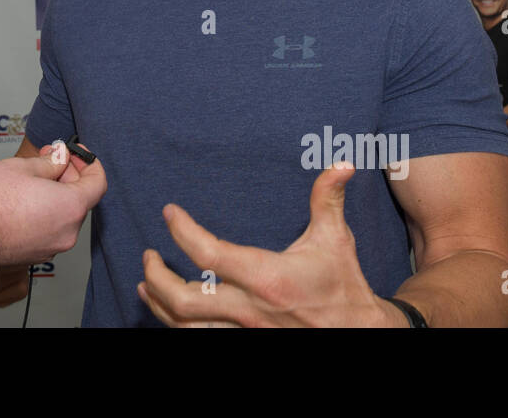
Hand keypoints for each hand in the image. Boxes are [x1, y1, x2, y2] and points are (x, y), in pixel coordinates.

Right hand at [0, 142, 88, 306]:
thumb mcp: (21, 167)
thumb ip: (49, 161)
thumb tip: (59, 157)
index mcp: (70, 207)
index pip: (98, 183)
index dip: (89, 163)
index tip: (75, 152)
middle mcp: (65, 233)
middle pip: (77, 199)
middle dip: (65, 176)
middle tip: (46, 157)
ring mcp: (48, 248)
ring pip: (58, 215)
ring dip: (49, 194)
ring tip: (25, 177)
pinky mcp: (31, 256)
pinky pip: (42, 230)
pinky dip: (37, 213)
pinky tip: (17, 199)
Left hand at [137, 163, 401, 327]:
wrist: (361, 333)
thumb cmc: (343, 284)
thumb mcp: (336, 238)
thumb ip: (328, 198)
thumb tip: (340, 163)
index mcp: (267, 277)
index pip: (208, 253)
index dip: (182, 231)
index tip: (170, 213)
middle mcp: (249, 310)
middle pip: (183, 299)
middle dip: (156, 277)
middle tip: (148, 256)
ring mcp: (245, 332)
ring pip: (185, 326)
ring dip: (159, 304)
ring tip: (145, 283)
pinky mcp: (246, 343)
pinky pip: (201, 339)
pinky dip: (177, 326)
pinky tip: (169, 312)